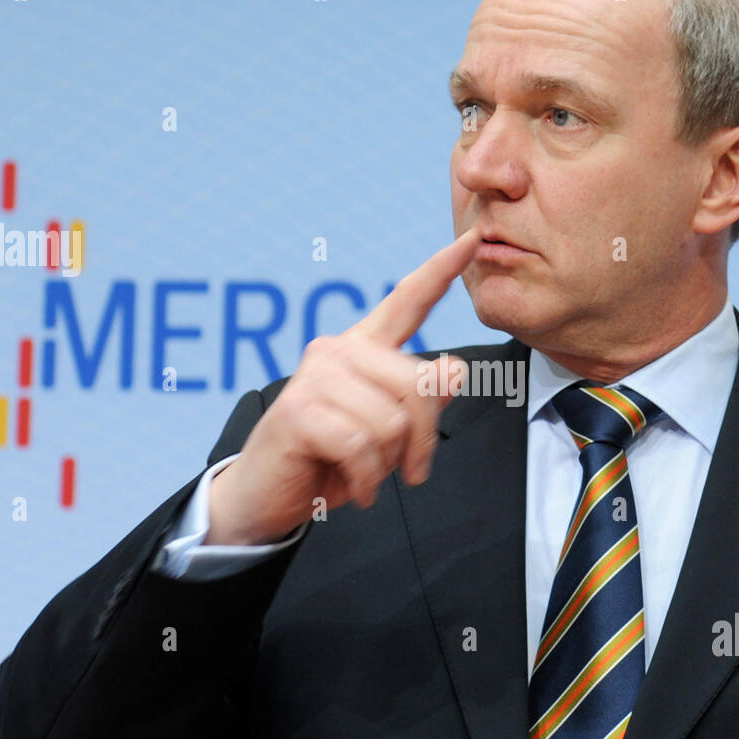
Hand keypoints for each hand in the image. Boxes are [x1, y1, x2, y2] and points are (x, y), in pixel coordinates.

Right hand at [206, 228, 477, 544]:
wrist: (268, 497)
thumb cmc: (327, 462)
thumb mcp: (387, 434)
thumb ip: (422, 400)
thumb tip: (453, 369)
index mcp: (363, 349)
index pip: (407, 302)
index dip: (440, 271)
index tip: (470, 241)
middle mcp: (337, 351)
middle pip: (419, 384)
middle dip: (422, 440)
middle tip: (409, 471)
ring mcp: (315, 377)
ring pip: (393, 420)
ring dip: (388, 465)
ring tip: (368, 477)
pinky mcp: (299, 410)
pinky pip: (361, 446)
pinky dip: (366, 479)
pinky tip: (354, 488)